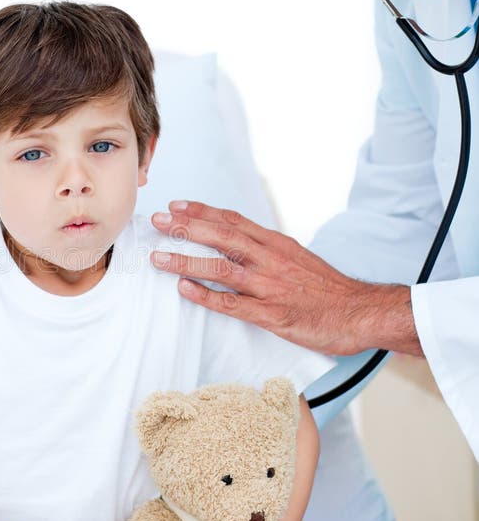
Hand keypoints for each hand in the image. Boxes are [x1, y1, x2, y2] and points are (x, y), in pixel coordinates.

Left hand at [150, 201, 419, 356]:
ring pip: (221, 268)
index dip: (202, 212)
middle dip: (187, 227)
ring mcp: (270, 286)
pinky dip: (206, 296)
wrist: (361, 313)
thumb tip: (239, 244)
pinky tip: (185, 290)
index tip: (177, 205)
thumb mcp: (298, 259)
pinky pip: (233, 304)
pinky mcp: (272, 314)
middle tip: (158, 220)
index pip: (233, 220)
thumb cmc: (329, 289)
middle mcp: (270, 260)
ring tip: (159, 256)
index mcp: (276, 244)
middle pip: (222, 236)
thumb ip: (268, 251)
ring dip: (187, 261)